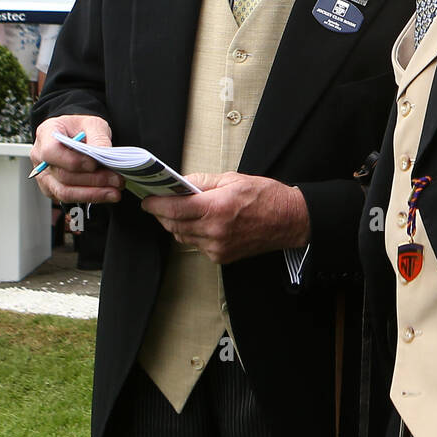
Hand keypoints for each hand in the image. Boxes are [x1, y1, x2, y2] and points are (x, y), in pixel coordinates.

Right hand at [30, 116, 122, 203]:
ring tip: (115, 191)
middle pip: (63, 175)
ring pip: (65, 192)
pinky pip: (69, 198)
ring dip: (93, 194)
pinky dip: (90, 197)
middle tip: (116, 179)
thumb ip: (98, 137)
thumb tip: (104, 152)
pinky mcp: (52, 189)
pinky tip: (107, 194)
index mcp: (46, 134)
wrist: (75, 135)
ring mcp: (44, 175)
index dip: (73, 161)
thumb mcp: (92, 123)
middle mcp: (40, 157)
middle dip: (93, 180)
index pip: (52, 152)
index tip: (95, 163)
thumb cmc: (80, 128)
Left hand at [141, 172, 309, 263]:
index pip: (173, 209)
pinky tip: (199, 223)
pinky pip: (196, 245)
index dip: (155, 204)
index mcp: (217, 208)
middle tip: (159, 202)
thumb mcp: (233, 179)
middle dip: (162, 214)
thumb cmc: (266, 197)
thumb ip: (202, 182)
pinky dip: (192, 234)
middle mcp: (215, 231)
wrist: (289, 221)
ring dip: (176, 224)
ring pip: (182, 237)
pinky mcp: (221, 257)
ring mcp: (217, 247)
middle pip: (173, 225)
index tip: (147, 199)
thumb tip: (180, 183)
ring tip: (179, 210)